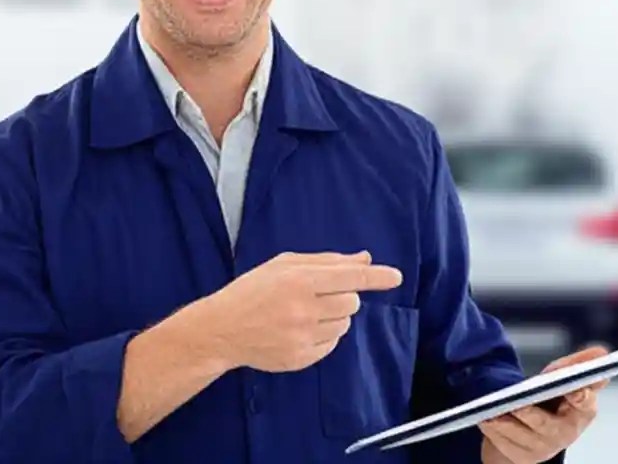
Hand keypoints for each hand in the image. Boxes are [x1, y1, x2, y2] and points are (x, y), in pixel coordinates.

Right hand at [196, 250, 402, 372]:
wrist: (222, 329)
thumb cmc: (253, 290)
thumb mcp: (284, 265)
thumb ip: (327, 261)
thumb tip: (364, 259)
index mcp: (299, 280)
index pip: (349, 277)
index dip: (376, 277)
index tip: (396, 277)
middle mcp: (303, 309)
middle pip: (351, 303)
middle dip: (343, 297)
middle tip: (318, 296)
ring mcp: (302, 337)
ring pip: (344, 325)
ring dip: (334, 317)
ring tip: (304, 314)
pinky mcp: (301, 358)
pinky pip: (332, 345)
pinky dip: (324, 336)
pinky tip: (299, 330)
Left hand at [479, 346, 608, 462]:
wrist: (528, 429)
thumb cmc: (550, 399)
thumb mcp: (560, 378)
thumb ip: (576, 365)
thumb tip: (602, 353)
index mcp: (581, 411)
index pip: (585, 404)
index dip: (581, 397)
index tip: (575, 390)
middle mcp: (565, 433)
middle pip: (547, 425)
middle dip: (531, 414)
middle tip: (518, 403)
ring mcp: (543, 448)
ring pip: (522, 437)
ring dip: (505, 424)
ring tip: (491, 412)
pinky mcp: (522, 458)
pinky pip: (506, 446)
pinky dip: (494, 433)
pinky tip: (485, 420)